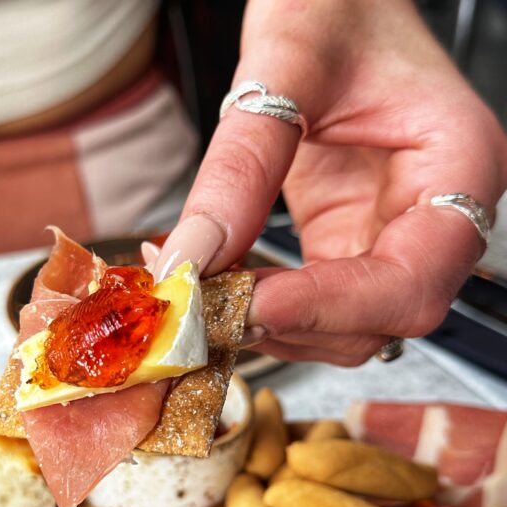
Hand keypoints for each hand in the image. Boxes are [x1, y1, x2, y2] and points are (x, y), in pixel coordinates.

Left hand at [154, 0, 506, 365]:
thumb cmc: (338, 4)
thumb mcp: (286, 63)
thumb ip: (243, 162)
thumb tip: (194, 254)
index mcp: (458, 165)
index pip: (412, 279)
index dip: (331, 306)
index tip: (253, 305)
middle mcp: (432, 216)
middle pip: (380, 319)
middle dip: (295, 323)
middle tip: (211, 307)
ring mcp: (389, 236)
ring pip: (343, 327)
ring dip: (271, 325)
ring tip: (204, 292)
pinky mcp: (345, 244)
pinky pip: (310, 303)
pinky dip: (260, 306)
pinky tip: (216, 281)